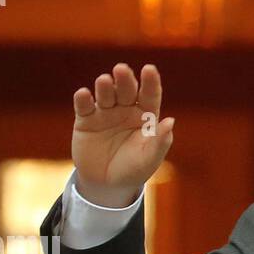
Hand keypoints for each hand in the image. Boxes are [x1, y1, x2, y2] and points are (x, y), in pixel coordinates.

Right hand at [71, 63, 173, 206]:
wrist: (106, 185)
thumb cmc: (133, 170)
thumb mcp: (149, 159)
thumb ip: (160, 142)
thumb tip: (171, 121)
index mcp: (145, 115)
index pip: (150, 95)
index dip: (150, 82)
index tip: (149, 69)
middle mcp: (125, 109)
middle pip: (126, 89)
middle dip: (124, 79)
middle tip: (121, 70)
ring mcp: (105, 112)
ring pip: (105, 94)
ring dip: (104, 86)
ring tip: (104, 81)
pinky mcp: (85, 119)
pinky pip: (84, 106)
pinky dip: (83, 99)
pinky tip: (84, 95)